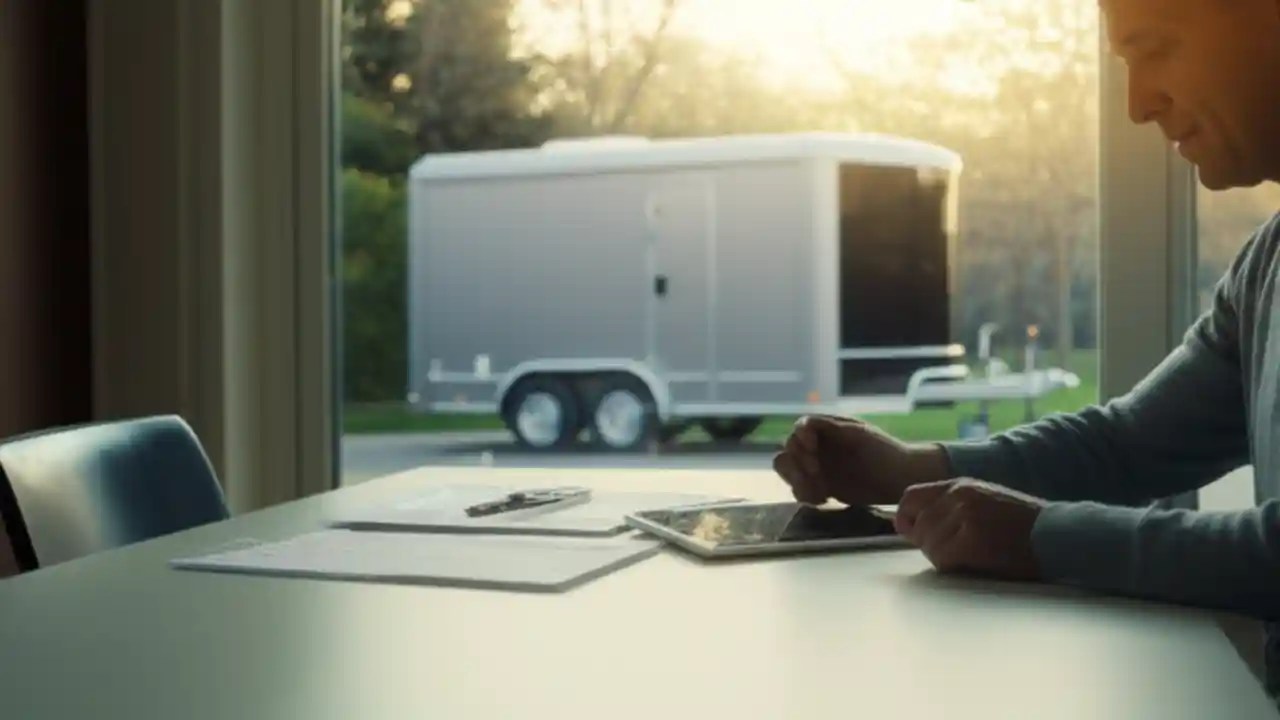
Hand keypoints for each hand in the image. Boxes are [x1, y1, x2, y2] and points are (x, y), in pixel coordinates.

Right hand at [773, 415, 951, 505]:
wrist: (900, 478)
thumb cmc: (883, 450)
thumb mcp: (858, 433)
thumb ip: (830, 427)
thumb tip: (802, 424)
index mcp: (824, 429)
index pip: (798, 430)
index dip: (800, 440)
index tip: (813, 450)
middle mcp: (816, 447)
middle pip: (787, 452)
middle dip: (796, 464)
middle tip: (816, 474)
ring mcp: (817, 468)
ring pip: (788, 472)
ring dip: (796, 480)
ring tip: (818, 491)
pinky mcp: (821, 488)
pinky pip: (800, 491)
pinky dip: (806, 495)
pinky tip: (825, 499)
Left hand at [894, 479, 1045, 580]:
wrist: (1058, 535)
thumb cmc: (1024, 527)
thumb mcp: (984, 503)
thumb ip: (952, 508)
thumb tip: (917, 524)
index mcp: (960, 485)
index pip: (911, 497)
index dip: (905, 519)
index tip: (911, 533)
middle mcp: (959, 496)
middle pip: (918, 527)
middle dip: (929, 545)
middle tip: (955, 554)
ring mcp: (965, 516)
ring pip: (929, 546)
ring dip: (944, 559)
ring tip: (972, 558)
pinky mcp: (972, 539)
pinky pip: (942, 560)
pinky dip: (954, 568)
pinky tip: (976, 565)